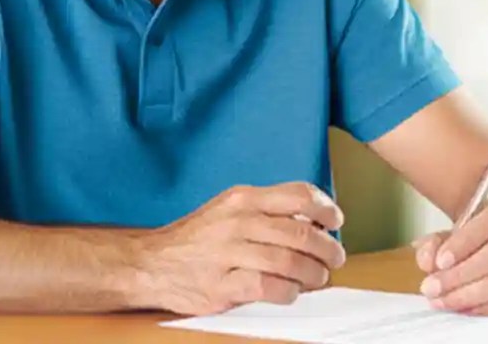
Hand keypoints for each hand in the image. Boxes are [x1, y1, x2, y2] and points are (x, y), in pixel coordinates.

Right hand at [134, 182, 346, 314]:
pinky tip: (291, 292)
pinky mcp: (221, 285)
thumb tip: (313, 219)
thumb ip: (268, 210)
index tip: (336, 222)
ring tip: (318, 278)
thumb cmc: (198, 238)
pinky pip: (267, 287)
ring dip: (312, 273)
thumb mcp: (230, 209)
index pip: (298, 195)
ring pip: (288, 261)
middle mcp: (237, 222)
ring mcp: (228, 253)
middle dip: (327, 248)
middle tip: (336, 258)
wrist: (150, 263)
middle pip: (300, 232)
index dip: (325, 209)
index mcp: (243, 199)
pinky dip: (287, 292)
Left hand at [412, 198, 487, 314]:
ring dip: (472, 294)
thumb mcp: (460, 227)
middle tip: (433, 286)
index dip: (467, 240)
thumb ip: (438, 240)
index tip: (440, 260)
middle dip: (462, 273)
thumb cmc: (487, 232)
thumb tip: (427, 260)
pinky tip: (467, 308)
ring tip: (443, 299)